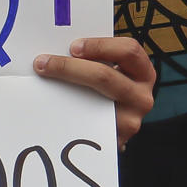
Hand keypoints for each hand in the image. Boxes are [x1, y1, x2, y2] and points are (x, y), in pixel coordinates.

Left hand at [35, 37, 156, 150]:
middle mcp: (142, 97)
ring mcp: (130, 121)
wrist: (115, 127)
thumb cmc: (110, 90)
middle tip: (44, 63)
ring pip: (92, 102)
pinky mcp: (115, 140)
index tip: (73, 46)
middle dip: (69, 67)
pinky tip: (51, 104)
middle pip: (104, 77)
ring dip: (62, 88)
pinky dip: (65, 111)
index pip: (129, 51)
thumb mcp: (114, 71)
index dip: (100, 46)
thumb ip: (97, 59)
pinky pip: (86, 124)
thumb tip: (59, 46)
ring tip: (43, 81)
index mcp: (143, 72)